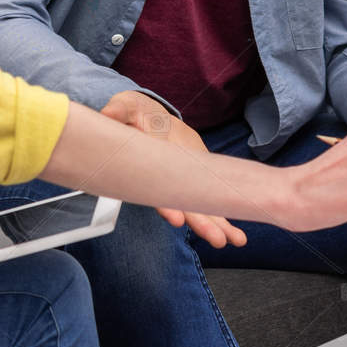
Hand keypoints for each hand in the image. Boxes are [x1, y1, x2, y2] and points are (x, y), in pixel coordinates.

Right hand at [101, 91, 246, 248]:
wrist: (151, 120)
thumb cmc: (135, 116)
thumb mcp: (126, 107)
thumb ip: (118, 111)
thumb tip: (108, 114)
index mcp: (148, 168)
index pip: (156, 191)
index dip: (165, 206)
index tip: (178, 219)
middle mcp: (166, 183)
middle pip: (183, 207)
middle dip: (200, 223)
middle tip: (217, 239)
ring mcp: (183, 185)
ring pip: (199, 210)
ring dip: (217, 226)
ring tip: (237, 240)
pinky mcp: (197, 182)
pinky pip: (211, 203)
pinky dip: (225, 220)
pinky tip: (239, 237)